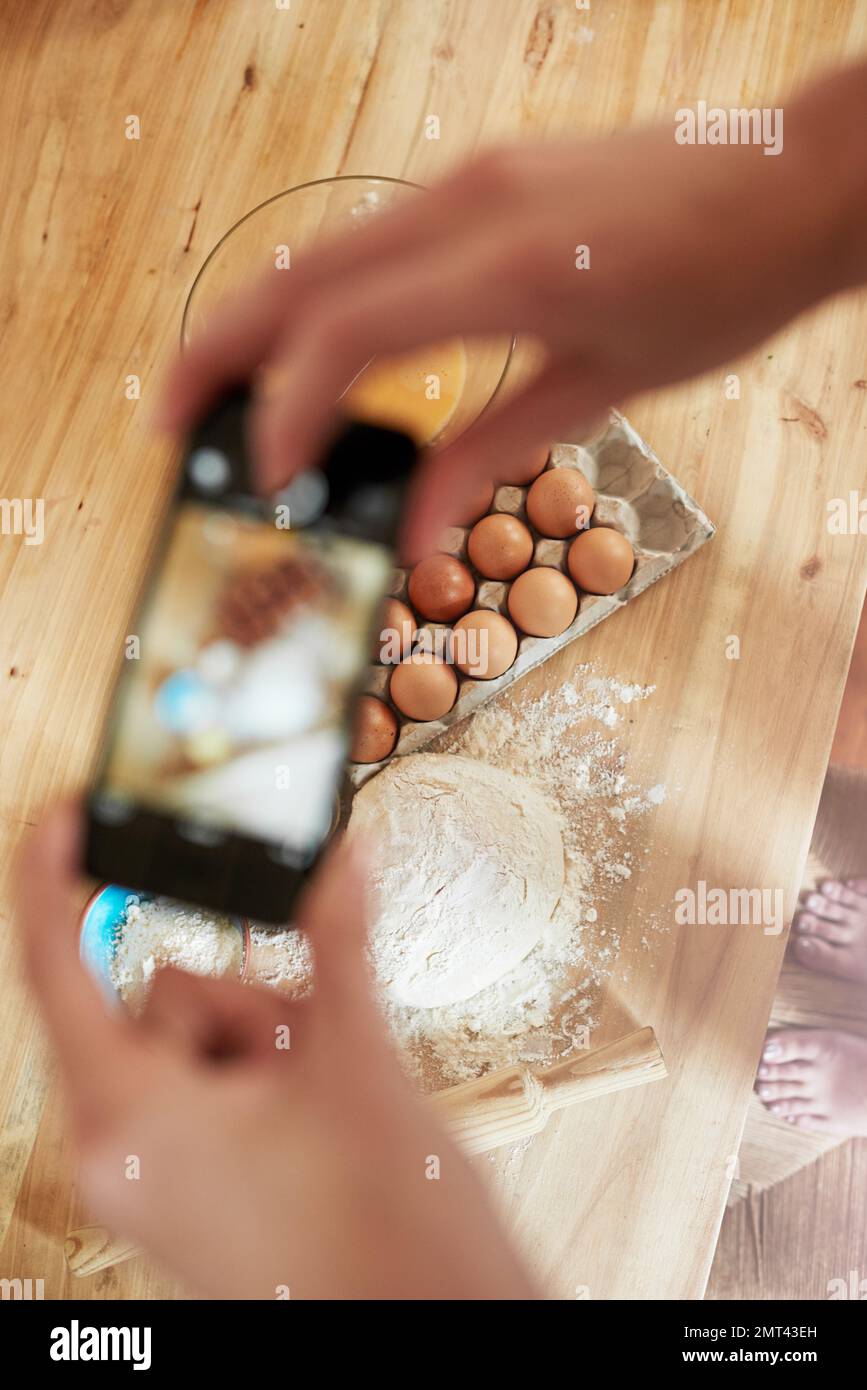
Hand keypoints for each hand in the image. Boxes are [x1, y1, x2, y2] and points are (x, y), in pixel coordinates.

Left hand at [19, 806, 534, 1298]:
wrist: (432, 1327)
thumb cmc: (387, 1228)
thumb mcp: (356, 1057)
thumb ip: (336, 939)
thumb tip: (341, 858)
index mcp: (129, 1119)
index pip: (58, 970)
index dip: (54, 881)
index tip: (66, 819)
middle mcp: (119, 1154)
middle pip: (156, 1006)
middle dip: (240, 999)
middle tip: (305, 1043)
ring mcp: (150, 1180)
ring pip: (187, 1047)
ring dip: (260, 1042)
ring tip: (321, 1096)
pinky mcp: (183, 1194)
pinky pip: (198, 1093)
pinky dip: (253, 1079)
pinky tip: (312, 1116)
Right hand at [160, 67, 860, 558]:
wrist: (794, 181)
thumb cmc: (724, 286)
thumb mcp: (608, 386)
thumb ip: (493, 451)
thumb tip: (418, 526)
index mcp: (506, 267)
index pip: (345, 333)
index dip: (285, 410)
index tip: (265, 480)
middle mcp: (468, 204)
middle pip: (298, 275)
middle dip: (218, 349)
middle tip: (170, 420)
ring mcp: (469, 179)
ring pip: (323, 249)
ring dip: (256, 318)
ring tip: (219, 389)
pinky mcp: (479, 179)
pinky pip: (370, 238)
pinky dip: (317, 296)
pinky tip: (307, 345)